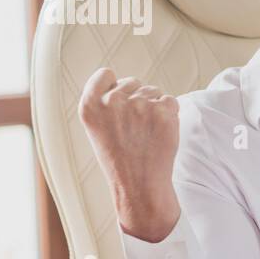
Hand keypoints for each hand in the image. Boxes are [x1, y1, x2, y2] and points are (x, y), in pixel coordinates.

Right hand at [78, 68, 181, 241]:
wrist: (140, 183)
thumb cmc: (119, 156)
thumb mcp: (97, 128)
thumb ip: (104, 101)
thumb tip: (123, 81)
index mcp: (89, 105)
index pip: (105, 74)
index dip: (115, 87)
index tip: (119, 104)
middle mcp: (112, 101)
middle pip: (132, 81)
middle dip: (136, 99)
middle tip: (134, 128)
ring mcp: (138, 104)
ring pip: (152, 91)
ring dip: (153, 107)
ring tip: (146, 132)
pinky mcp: (162, 110)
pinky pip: (170, 100)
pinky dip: (169, 114)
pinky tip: (159, 132)